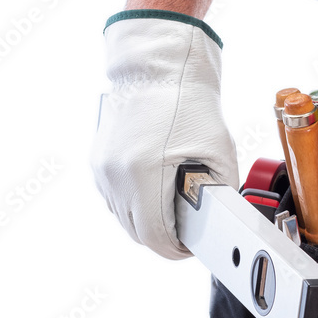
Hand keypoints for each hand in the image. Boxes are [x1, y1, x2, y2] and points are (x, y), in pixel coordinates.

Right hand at [90, 12, 238, 259]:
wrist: (160, 68)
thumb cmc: (191, 104)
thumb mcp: (219, 153)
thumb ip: (217, 195)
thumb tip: (213, 225)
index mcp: (144, 174)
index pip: (154, 237)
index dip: (176, 249)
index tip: (190, 246)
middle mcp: (115, 174)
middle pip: (136, 232)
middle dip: (163, 236)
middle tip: (187, 230)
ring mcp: (102, 167)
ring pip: (122, 216)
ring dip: (146, 220)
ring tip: (172, 206)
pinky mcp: (98, 160)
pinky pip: (114, 197)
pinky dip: (134, 200)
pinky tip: (154, 187)